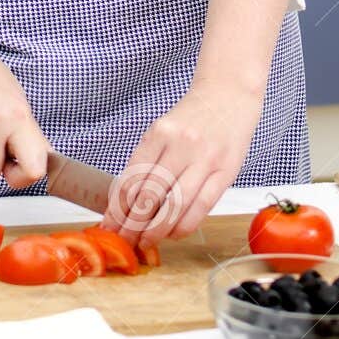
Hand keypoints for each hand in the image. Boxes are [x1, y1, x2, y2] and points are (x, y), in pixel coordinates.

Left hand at [100, 79, 264, 245]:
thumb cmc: (193, 117)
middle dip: (133, 224)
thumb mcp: (163, 129)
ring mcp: (205, 159)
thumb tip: (127, 201)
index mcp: (159, 133)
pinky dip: (184, 226)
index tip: (108, 226)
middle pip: (150, 194)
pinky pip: (201, 206)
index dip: (118, 207)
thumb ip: (148, 160)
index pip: (132, 178)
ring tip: (145, 243)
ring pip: (175, 205)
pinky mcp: (226, 171)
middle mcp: (181, 145)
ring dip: (157, 230)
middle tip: (123, 241)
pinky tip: (173, 234)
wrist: (229, 95)